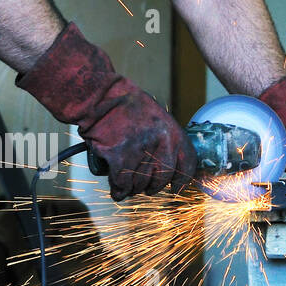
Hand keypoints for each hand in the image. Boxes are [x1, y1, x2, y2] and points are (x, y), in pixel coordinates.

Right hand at [16, 22, 196, 199]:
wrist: (99, 97)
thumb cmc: (124, 104)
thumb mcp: (155, 116)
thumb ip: (163, 139)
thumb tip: (165, 164)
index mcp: (171, 130)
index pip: (187, 162)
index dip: (182, 180)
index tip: (176, 188)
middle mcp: (159, 142)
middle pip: (161, 178)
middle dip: (153, 187)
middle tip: (146, 188)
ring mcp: (139, 150)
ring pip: (140, 183)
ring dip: (133, 187)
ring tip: (127, 183)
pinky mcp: (119, 156)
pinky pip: (121, 182)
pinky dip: (118, 189)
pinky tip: (116, 189)